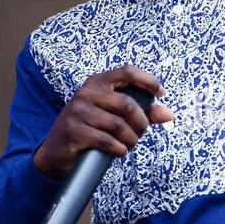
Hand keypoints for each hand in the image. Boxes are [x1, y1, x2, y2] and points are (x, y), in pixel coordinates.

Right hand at [33, 65, 174, 179]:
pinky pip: (107, 141)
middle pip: (127, 104)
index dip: (148, 80)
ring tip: (129, 144)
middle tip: (141, 133)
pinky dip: (119, 149)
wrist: (56, 150)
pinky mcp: (74, 131)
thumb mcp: (112, 115)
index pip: (127, 72)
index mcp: (97, 83)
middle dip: (141, 123)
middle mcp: (86, 93)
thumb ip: (141, 112)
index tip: (161, 93)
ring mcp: (77, 112)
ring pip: (118, 125)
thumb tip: (169, 114)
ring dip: (131, 139)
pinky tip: (119, 151)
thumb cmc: (89, 129)